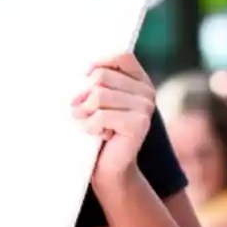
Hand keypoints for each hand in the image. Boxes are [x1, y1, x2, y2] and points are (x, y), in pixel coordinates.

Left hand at [73, 53, 154, 183]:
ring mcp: (146, 108)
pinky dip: (90, 126)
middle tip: (80, 111)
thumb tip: (80, 70)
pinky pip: (101, 115)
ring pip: (99, 95)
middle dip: (84, 95)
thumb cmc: (98, 131)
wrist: (109, 168)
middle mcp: (147, 92)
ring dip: (84, 112)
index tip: (84, 77)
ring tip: (87, 123)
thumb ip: (95, 83)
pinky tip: (98, 135)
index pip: (121, 57)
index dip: (99, 64)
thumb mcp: (97, 101)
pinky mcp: (139, 124)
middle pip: (102, 77)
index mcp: (139, 81)